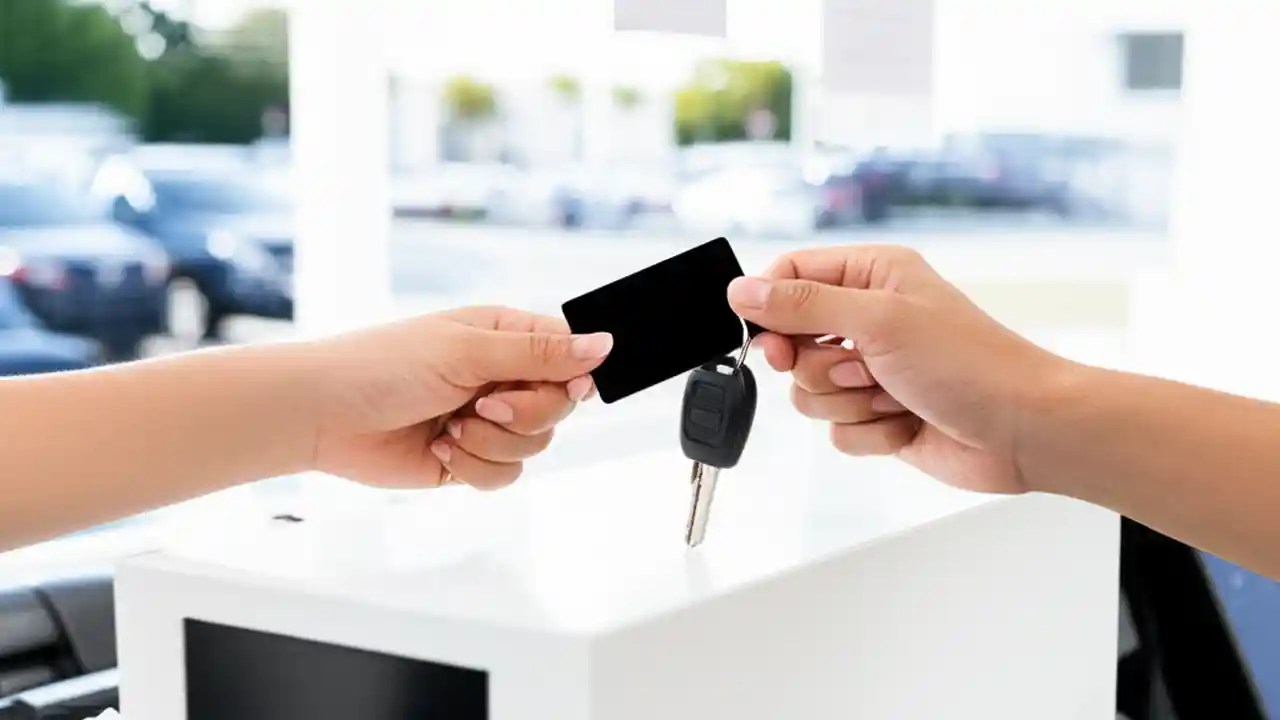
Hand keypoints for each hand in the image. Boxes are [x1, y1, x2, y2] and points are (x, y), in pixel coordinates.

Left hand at [305, 306, 611, 489]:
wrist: (323, 415)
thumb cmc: (383, 366)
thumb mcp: (468, 351)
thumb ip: (541, 354)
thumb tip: (604, 344)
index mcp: (504, 337)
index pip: (569, 356)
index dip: (571, 377)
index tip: (560, 387)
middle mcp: (500, 377)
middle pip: (559, 407)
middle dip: (523, 415)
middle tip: (481, 405)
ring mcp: (485, 420)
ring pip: (534, 445)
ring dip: (492, 443)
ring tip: (450, 427)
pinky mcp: (468, 460)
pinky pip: (505, 475)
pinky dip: (475, 468)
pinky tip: (440, 450)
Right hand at [727, 246, 1069, 493]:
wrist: (1023, 430)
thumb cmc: (970, 363)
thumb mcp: (879, 320)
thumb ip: (804, 305)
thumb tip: (741, 290)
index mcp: (871, 275)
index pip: (790, 276)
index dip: (770, 309)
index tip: (772, 342)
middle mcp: (868, 318)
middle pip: (791, 342)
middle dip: (821, 366)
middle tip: (860, 367)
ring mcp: (872, 370)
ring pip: (808, 391)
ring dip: (847, 401)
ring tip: (893, 394)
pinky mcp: (878, 415)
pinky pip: (835, 430)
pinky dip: (868, 432)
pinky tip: (905, 421)